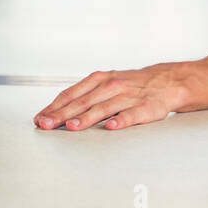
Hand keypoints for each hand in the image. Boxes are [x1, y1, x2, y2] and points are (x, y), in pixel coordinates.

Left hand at [33, 63, 192, 131]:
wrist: (167, 81)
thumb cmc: (130, 85)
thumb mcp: (105, 83)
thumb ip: (84, 95)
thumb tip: (57, 111)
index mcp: (98, 80)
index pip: (71, 94)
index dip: (54, 106)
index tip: (39, 118)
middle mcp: (110, 86)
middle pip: (82, 101)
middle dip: (62, 114)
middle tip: (46, 125)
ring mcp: (128, 96)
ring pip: (103, 108)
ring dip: (86, 118)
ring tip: (71, 127)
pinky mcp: (146, 107)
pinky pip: (132, 114)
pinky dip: (121, 120)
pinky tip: (111, 127)